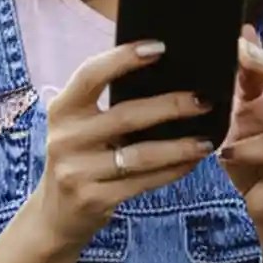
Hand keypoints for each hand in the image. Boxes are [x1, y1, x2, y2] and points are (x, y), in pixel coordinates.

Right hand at [28, 41, 214, 248]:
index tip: (160, 47)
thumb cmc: (80, 157)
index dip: (123, 58)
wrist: (56, 215)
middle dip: (170, 106)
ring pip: (140, 155)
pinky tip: (191, 162)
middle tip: (203, 100)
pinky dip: (172, 171)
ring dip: (179, 146)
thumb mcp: (79, 125)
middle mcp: (65, 138)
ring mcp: (77, 172)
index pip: (90, 75)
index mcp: (62, 109)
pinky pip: (143, 183)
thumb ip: (105, 102)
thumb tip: (162, 72)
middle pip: (125, 116)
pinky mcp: (94, 199)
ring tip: (206, 140)